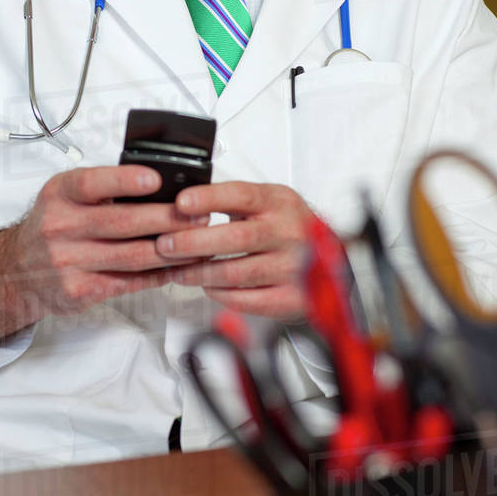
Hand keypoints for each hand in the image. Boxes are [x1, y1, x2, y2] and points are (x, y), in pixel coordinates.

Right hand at [0, 165, 202, 357]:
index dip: (124, 181)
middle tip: (201, 214)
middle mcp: (60, 228)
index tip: (156, 179)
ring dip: (174, 249)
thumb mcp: (63, 196)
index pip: (91, 184)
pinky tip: (180, 265)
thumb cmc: (52, 225)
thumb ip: (102, 189)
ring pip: (133, 256)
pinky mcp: (80, 291)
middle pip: (123, 223)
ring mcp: (69, 263)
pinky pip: (130, 281)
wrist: (14, 271)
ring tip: (202, 241)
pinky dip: (159, 274)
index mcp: (59, 195)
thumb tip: (162, 184)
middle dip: (168, 218)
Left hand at [154, 181, 315, 318]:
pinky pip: (246, 299)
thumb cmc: (289, 227)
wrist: (330, 261)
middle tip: (166, 245)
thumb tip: (184, 203)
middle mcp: (289, 233)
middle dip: (193, 242)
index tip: (181, 203)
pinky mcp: (289, 297)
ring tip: (178, 270)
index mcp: (281, 203)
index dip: (209, 198)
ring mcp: (292, 267)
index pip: (242, 195)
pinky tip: (207, 287)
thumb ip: (234, 201)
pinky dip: (220, 294)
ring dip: (200, 273)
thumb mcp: (270, 202)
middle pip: (236, 238)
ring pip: (236, 273)